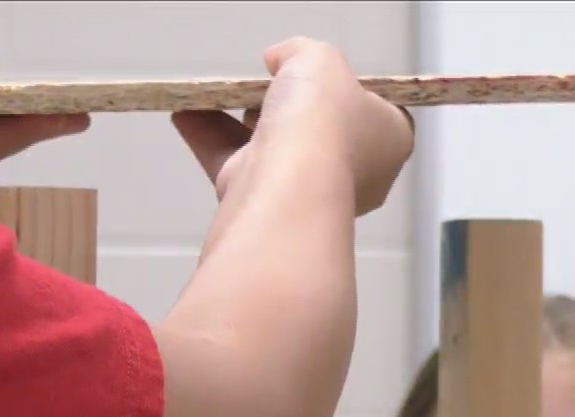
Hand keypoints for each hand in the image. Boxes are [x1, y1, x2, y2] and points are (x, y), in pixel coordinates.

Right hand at [172, 37, 413, 214]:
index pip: (375, 112)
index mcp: (389, 142)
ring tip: (217, 93)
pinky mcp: (265, 207)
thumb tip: (279, 58)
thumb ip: (300, 51)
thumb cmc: (322, 119)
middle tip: (266, 83)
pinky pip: (235, 165)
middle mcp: (356, 175)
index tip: (318, 74)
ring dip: (238, 120)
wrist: (285, 184)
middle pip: (318, 130)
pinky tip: (185, 115)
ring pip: (272, 149)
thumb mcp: (319, 59)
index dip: (346, 89)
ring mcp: (308, 194)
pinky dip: (210, 139)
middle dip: (287, 105)